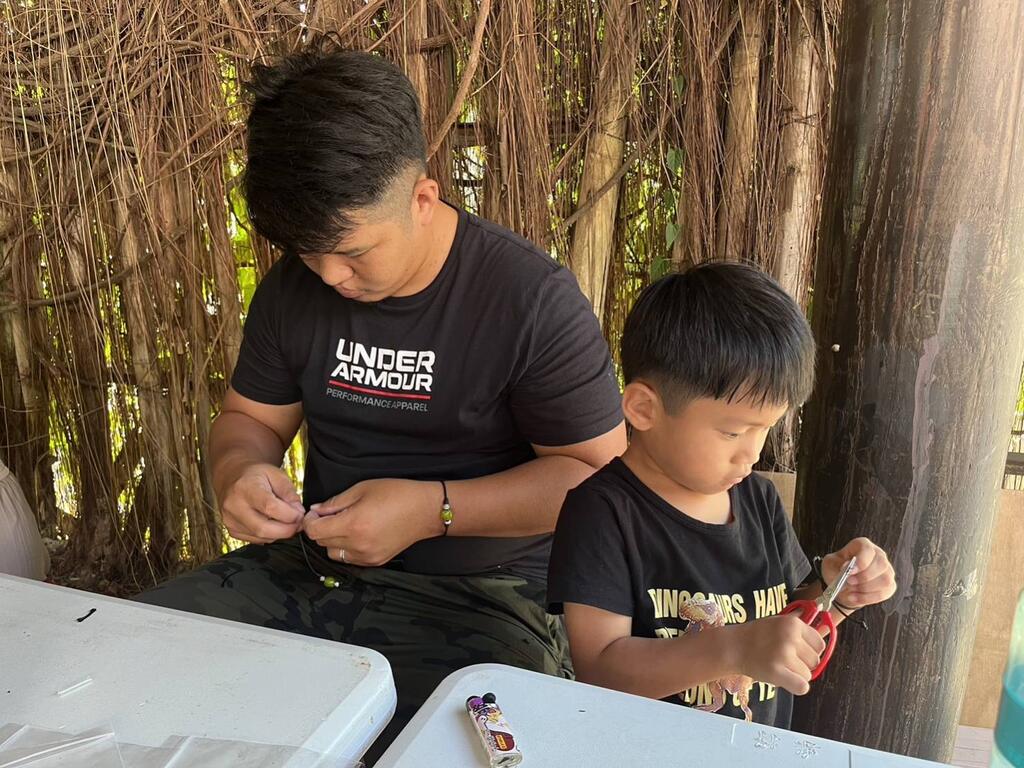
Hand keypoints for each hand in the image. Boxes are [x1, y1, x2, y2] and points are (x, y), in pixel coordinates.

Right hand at [219, 463, 304, 543]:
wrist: (231, 477)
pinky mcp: (232, 530)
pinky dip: (269, 535)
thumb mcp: (276, 474)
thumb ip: (289, 492)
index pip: (270, 507)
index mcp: (245, 488)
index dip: (290, 515)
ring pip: (261, 537)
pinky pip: (256, 540)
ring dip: (279, 533)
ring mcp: (230, 520)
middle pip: (264, 529)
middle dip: (287, 530)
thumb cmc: (254, 475)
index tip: (300, 514)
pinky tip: (273, 524)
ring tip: (286, 521)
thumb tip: (298, 512)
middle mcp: (234, 506)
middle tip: (297, 523)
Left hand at [303, 478, 442, 565]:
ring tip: (347, 525)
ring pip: (333, 553)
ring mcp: (367, 556)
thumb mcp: (363, 489)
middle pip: (322, 542)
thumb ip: (336, 502)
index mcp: (353, 524)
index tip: (316, 513)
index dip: (310, 521)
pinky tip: (359, 534)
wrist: (426, 511)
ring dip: (333, 540)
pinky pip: (349, 559)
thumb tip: (316, 510)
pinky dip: (347, 548)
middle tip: (332, 514)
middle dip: (321, 528)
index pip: (314, 532)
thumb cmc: (397, 493)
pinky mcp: (375, 561)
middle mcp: (357, 544)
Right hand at [728, 613, 827, 695]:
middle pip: (815, 661)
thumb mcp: (779, 623)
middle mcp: (790, 637)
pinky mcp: (776, 672)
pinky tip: (784, 679)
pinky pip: (802, 686)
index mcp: (793, 624)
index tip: (797, 650)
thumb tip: (826, 628)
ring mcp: (783, 655)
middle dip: (803, 663)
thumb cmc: (758, 635)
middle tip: (784, 659)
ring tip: (779, 666)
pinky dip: (796, 686)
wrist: (734, 646)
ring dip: (796, 674)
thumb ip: (801, 628)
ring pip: (807, 674)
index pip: (819, 644)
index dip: (809, 650)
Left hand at [823, 537, 896, 609]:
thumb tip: (847, 567)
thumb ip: (837, 565)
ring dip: (866, 589)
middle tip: (849, 582)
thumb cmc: (836, 570)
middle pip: (881, 564)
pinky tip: (855, 597)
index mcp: (862, 545)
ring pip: (885, 580)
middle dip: (864, 577)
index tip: (850, 572)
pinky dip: (868, 598)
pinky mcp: (889, 585)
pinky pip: (884, 593)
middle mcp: (878, 555)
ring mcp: (886, 570)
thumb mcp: (830, 565)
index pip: (868, 549)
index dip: (861, 561)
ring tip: (851, 591)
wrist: (841, 586)